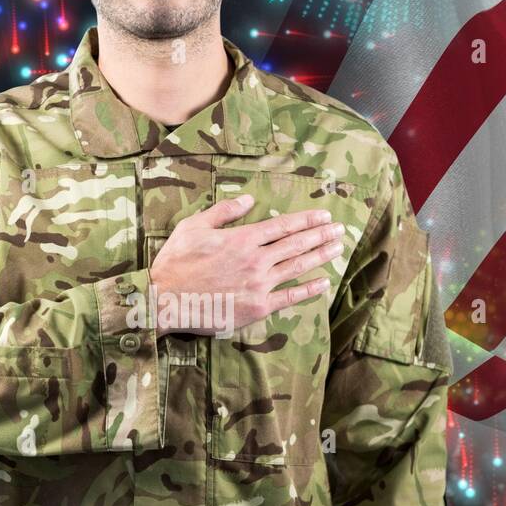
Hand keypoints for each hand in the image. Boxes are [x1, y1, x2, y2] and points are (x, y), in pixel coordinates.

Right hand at [149, 194, 344, 335]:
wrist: (165, 300)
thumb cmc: (176, 262)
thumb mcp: (194, 227)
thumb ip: (223, 211)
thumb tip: (247, 198)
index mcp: (242, 238)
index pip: (283, 225)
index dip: (306, 219)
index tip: (324, 214)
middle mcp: (256, 259)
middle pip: (296, 244)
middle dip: (321, 234)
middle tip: (340, 229)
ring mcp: (259, 284)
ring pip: (297, 266)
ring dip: (321, 256)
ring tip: (337, 248)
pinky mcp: (257, 307)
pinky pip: (290, 297)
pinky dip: (309, 289)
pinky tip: (323, 282)